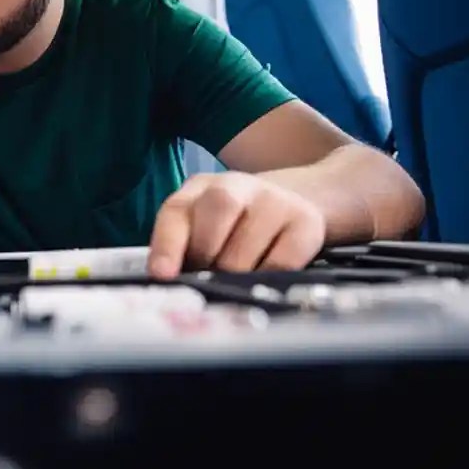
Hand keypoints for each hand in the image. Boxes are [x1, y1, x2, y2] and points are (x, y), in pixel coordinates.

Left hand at [147, 172, 325, 278]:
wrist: (293, 202)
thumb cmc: (235, 228)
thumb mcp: (202, 229)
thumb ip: (184, 250)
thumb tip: (171, 283)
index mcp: (200, 188)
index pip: (176, 210)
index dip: (167, 244)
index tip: (162, 275)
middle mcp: (236, 185)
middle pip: (218, 208)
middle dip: (207, 252)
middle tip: (207, 276)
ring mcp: (274, 199)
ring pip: (248, 239)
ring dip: (235, 272)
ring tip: (234, 280)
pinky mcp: (306, 221)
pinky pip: (282, 261)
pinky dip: (266, 277)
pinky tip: (263, 277)